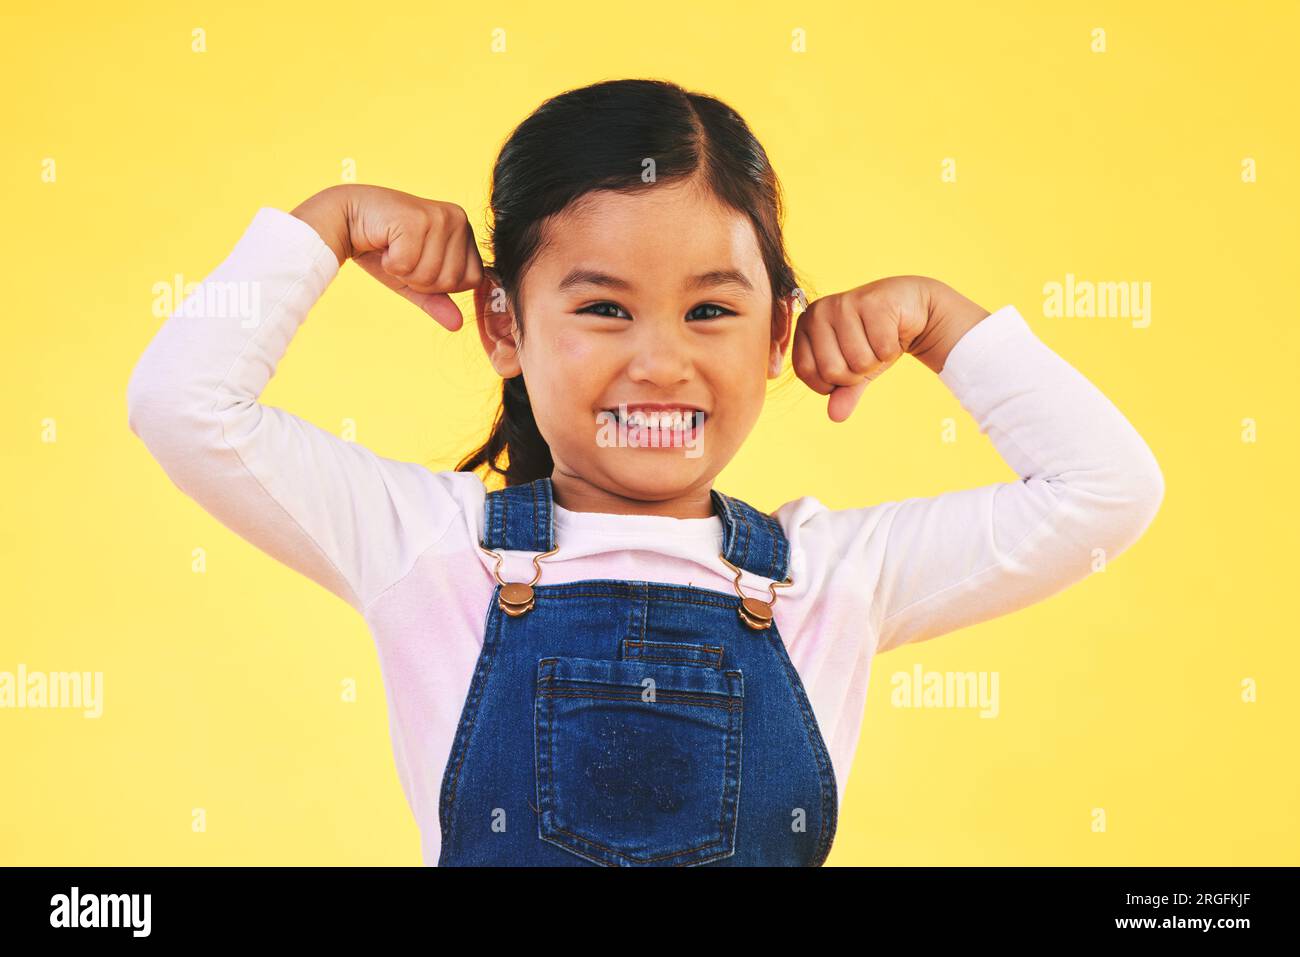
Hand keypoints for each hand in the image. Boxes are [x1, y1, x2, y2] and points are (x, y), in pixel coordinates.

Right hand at [291, 184, 482, 330]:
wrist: (346, 218)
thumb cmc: (382, 248)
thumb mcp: (413, 279)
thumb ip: (437, 299)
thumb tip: (458, 324)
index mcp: (465, 230)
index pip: (472, 280)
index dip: (440, 284)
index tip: (418, 262)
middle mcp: (458, 218)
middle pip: (452, 281)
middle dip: (420, 279)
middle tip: (402, 255)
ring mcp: (439, 216)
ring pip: (431, 275)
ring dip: (404, 271)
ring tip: (394, 249)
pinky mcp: (416, 218)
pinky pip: (408, 265)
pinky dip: (391, 263)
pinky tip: (384, 243)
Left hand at [792, 276, 989, 420]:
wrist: (912, 309)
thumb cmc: (875, 338)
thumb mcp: (856, 369)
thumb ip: (842, 392)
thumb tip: (835, 416)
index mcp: (805, 325)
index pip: (806, 371)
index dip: (830, 381)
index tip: (846, 365)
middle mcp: (819, 311)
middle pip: (832, 370)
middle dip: (855, 372)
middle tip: (866, 351)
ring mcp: (845, 303)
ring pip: (859, 361)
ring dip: (875, 360)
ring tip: (878, 340)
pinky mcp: (873, 302)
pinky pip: (882, 349)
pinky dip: (891, 349)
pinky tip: (892, 331)